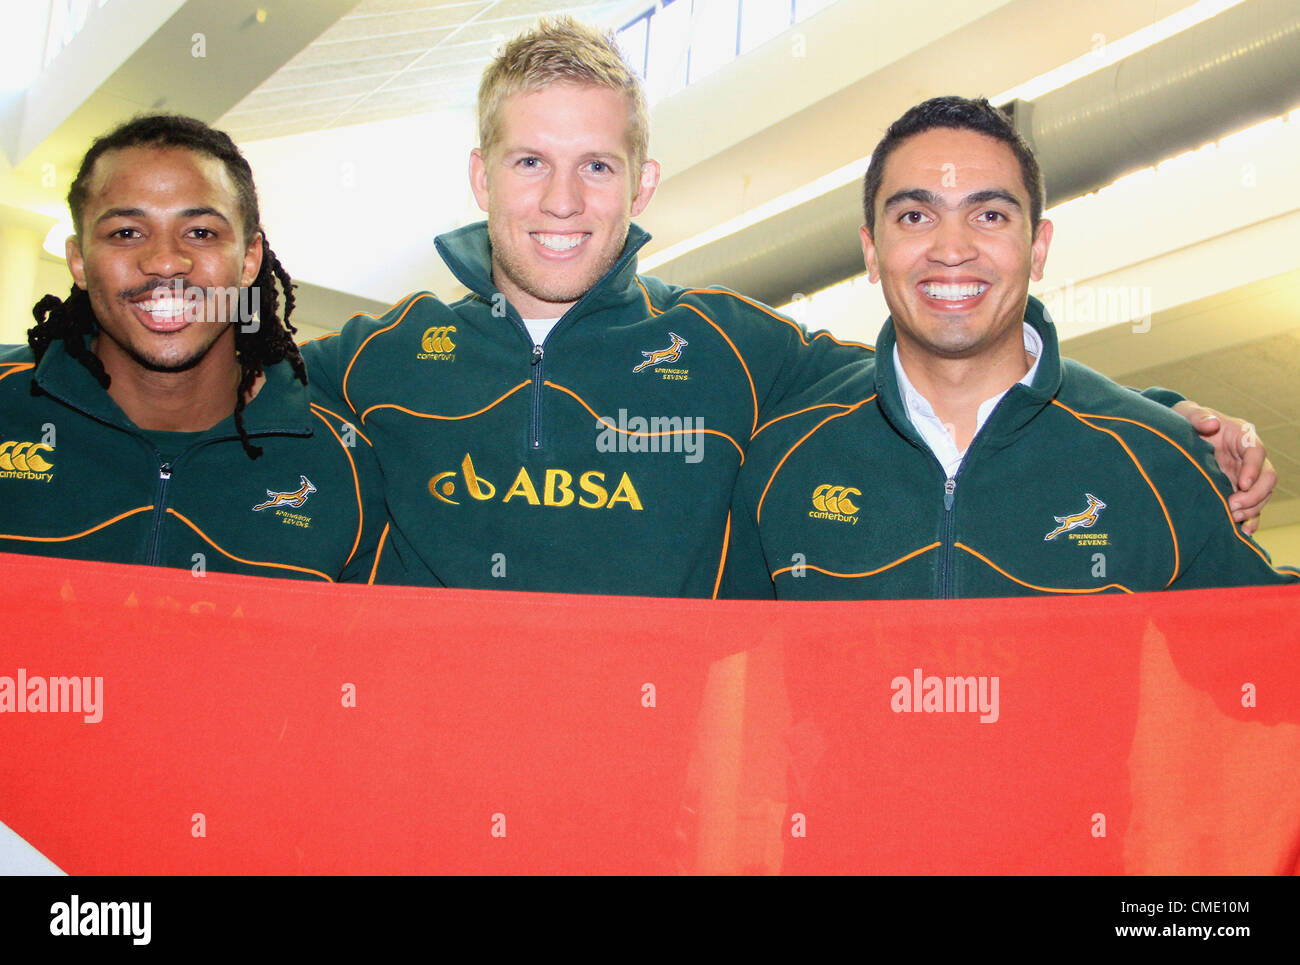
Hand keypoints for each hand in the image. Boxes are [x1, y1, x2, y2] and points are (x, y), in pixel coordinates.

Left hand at [1172, 401, 1274, 534]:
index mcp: (1241, 436)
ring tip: (1233, 518)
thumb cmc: (1183, 420)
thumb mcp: (1187, 413)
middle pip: (1267, 477)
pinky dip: (1250, 519)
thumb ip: (1198, 416)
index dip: (1254, 468)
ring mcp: (1244, 474)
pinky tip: (1243, 532)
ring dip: (1252, 509)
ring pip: (1262, 494)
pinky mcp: (1236, 490)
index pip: (1257, 451)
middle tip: (1234, 506)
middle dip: (1255, 494)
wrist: (1176, 435)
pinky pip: (1251, 507)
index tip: (1242, 483)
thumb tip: (1212, 423)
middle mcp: (1248, 457)